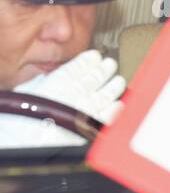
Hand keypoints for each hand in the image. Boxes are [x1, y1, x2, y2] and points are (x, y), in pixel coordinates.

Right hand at [0, 50, 126, 147]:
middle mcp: (78, 90)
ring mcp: (89, 106)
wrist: (35, 136)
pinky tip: (119, 104)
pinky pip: (110, 114)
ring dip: (115, 86)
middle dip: (105, 69)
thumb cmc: (27, 115)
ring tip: (119, 81)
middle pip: (96, 76)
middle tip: (110, 65)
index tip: (95, 56)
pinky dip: (116, 108)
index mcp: (61, 80)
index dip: (89, 60)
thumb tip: (49, 78)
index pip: (79, 65)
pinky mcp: (95, 123)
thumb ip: (43, 83)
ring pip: (107, 93)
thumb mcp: (30, 91)